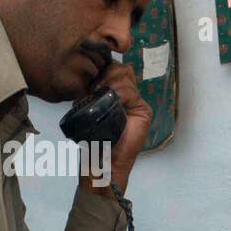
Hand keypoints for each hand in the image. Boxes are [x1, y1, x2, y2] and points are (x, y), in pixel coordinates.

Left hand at [77, 61, 150, 196]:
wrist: (101, 161)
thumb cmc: (92, 139)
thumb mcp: (87, 110)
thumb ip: (91, 93)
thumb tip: (88, 75)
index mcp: (115, 95)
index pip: (113, 71)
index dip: (102, 70)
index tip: (90, 81)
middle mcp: (128, 97)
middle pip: (121, 69)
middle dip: (106, 73)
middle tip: (94, 87)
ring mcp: (137, 103)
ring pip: (126, 77)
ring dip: (111, 82)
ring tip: (100, 94)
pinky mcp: (144, 111)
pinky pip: (132, 92)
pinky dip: (120, 93)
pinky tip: (112, 100)